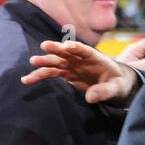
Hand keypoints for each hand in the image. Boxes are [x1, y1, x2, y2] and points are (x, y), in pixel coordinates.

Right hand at [21, 39, 139, 103]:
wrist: (113, 84)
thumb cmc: (117, 83)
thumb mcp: (117, 88)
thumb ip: (105, 91)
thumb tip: (90, 98)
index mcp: (96, 58)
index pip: (86, 50)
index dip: (77, 47)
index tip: (68, 45)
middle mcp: (81, 59)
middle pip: (67, 52)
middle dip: (57, 49)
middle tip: (45, 46)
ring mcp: (72, 65)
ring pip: (56, 62)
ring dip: (45, 61)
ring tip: (33, 61)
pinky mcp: (66, 73)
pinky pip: (51, 73)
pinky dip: (39, 76)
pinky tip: (26, 79)